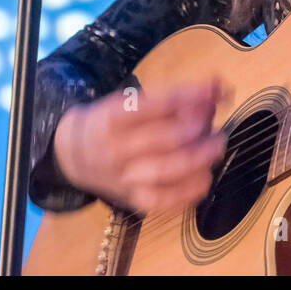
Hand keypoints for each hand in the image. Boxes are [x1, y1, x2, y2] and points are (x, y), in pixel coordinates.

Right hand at [53, 77, 227, 213]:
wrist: (74, 155)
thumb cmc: (112, 123)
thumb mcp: (130, 102)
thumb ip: (172, 98)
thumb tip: (214, 89)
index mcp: (113, 118)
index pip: (153, 106)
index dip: (188, 98)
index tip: (212, 91)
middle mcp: (116, 149)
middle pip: (161, 139)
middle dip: (196, 128)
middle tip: (214, 122)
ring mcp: (124, 177)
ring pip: (164, 171)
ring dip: (198, 158)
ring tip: (216, 145)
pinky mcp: (133, 199)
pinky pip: (164, 200)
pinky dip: (190, 190)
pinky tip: (206, 175)